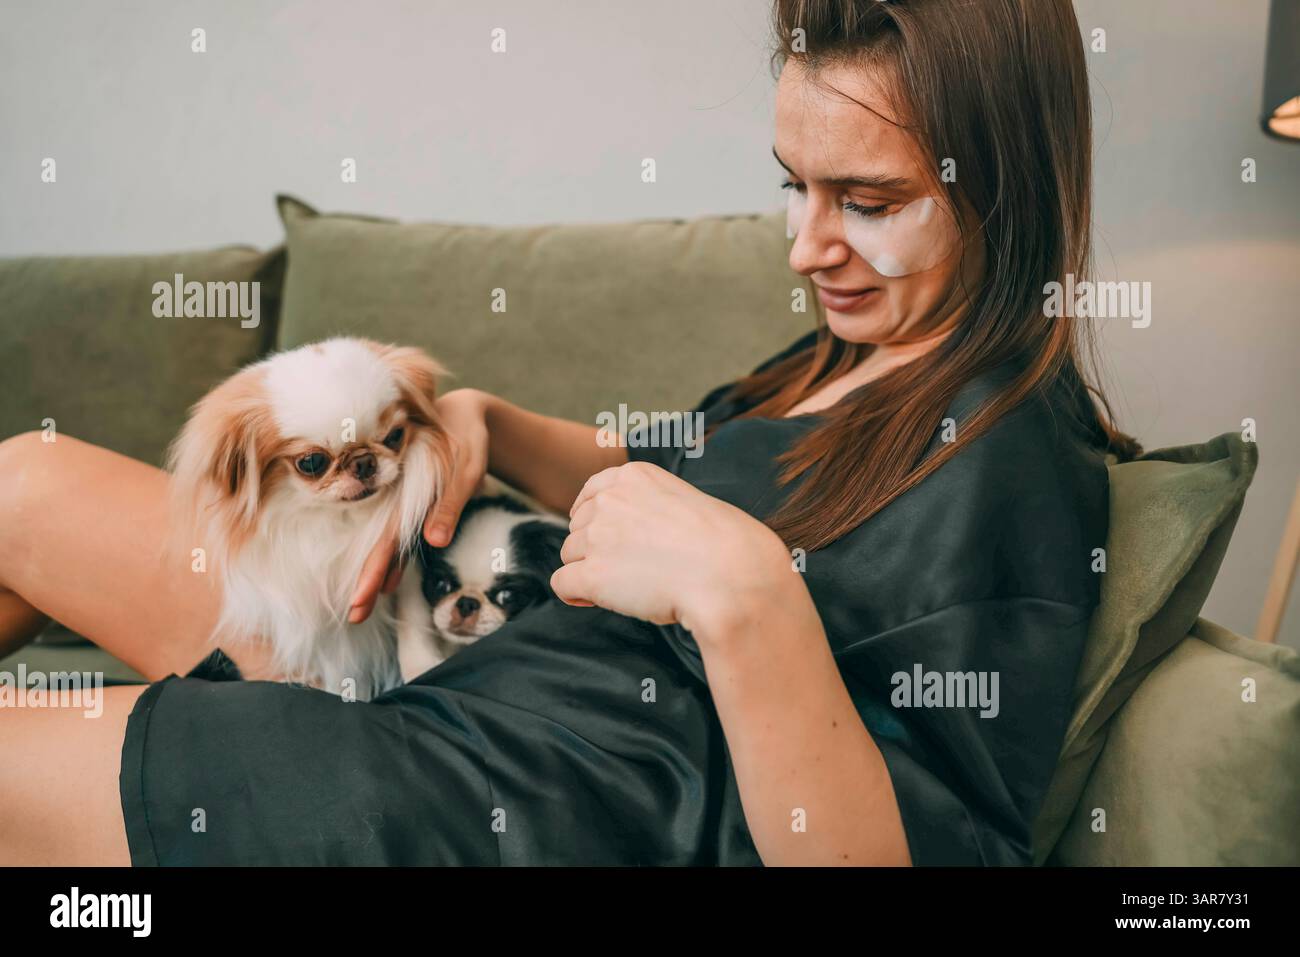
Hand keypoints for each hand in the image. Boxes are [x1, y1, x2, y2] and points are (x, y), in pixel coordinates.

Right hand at [349, 388, 491, 622]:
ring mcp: (406, 503)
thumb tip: (433, 542)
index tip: (359, 601)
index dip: (373, 571)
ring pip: (388, 545)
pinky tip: (390, 582)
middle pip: (380, 546)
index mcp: (406, 490)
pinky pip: (402, 537)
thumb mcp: (466, 464)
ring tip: (362, 607)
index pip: (386, 539)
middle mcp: (400, 499)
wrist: (464, 413)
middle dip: (367, 582)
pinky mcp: (416, 505)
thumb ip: (450, 501)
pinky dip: (396, 559)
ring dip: (378, 575)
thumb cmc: (467, 436)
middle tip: (353, 616)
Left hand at [550, 461, 799, 639]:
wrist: (729, 575)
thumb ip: (652, 506)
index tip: (607, 536)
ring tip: (625, 586)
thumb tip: (635, 533)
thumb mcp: (686, 501)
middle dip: (595, 548)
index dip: (595, 518)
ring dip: (589, 571)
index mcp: (634, 476)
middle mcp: (609, 500)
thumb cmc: (722, 544)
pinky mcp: (592, 575)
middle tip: (628, 568)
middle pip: (578, 527)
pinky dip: (575, 595)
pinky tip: (595, 600)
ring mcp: (597, 536)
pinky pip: (562, 584)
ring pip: (570, 555)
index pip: (591, 492)